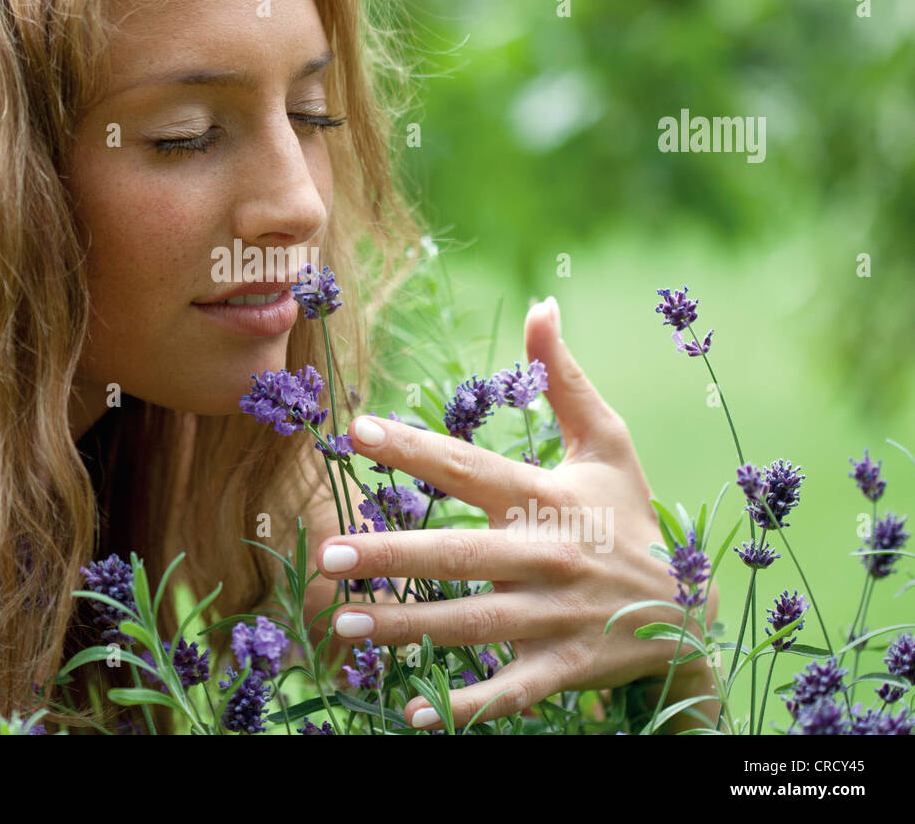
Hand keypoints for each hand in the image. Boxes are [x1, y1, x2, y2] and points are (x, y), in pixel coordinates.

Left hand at [315, 296, 718, 730]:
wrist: (690, 611)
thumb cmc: (631, 518)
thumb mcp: (610, 444)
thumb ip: (566, 379)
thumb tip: (541, 305)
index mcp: (547, 498)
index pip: (471, 468)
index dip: (415, 447)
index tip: (357, 430)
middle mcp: (545, 557)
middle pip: (458, 555)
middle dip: (391, 556)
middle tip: (327, 556)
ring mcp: (553, 617)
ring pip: (471, 624)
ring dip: (406, 628)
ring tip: (343, 622)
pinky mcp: (562, 667)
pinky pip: (508, 690)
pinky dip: (464, 706)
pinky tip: (414, 714)